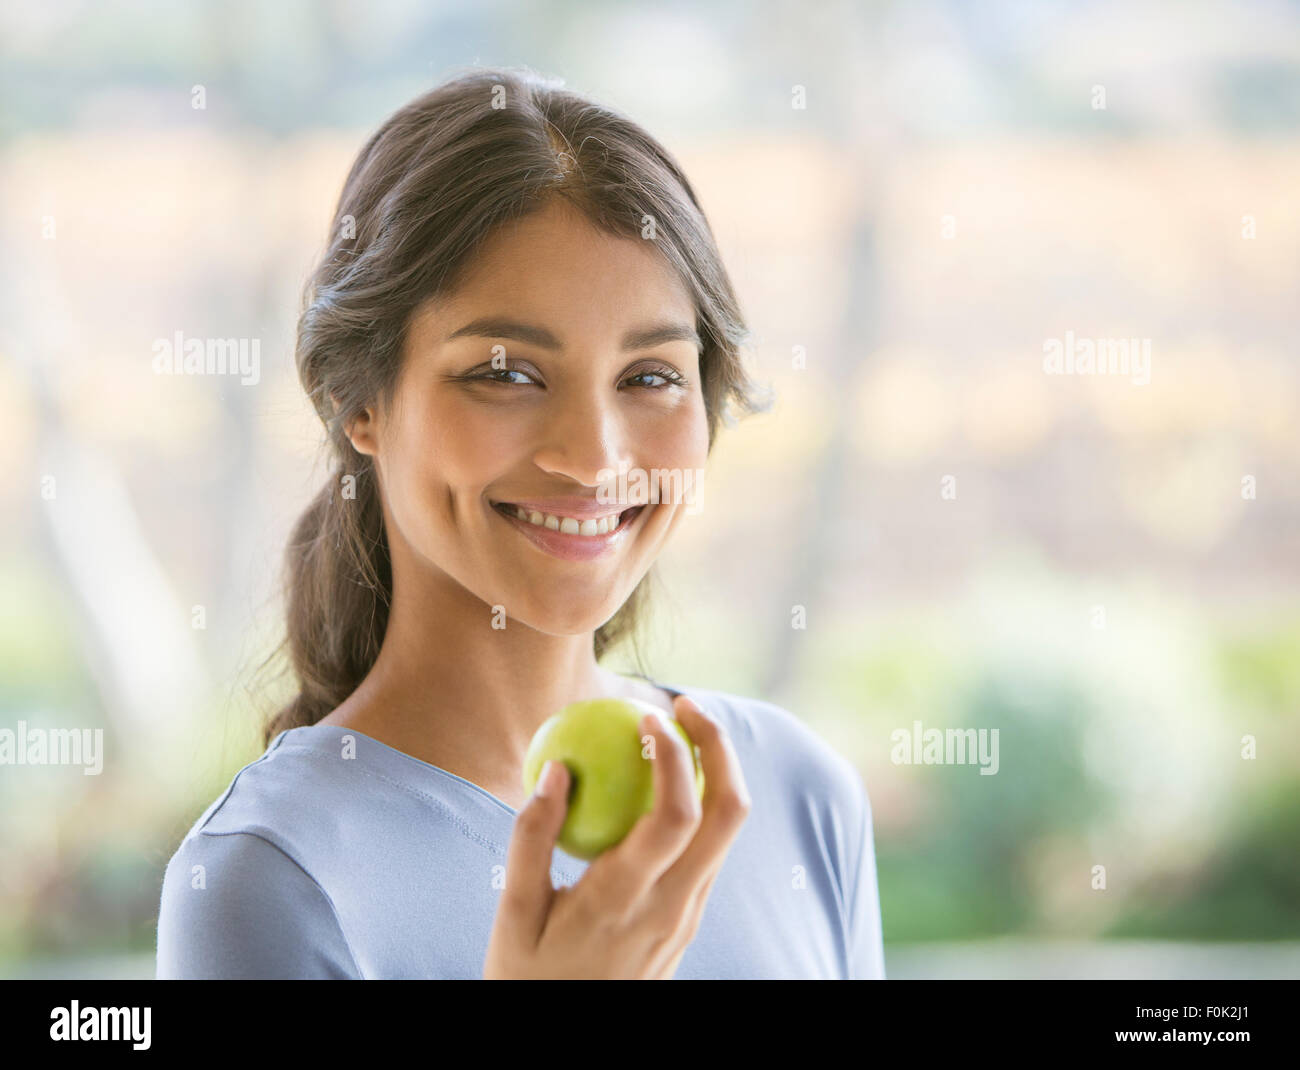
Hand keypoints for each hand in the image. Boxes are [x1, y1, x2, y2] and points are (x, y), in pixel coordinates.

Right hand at [483, 694, 750, 978]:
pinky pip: (709, 852)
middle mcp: (672, 907)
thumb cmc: (528, 976)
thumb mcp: (514, 913)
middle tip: (683, 705)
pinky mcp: (688, 923)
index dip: (677, 754)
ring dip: (715, 772)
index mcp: (626, 900)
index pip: (676, 814)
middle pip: (731, 813)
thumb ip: (533, 837)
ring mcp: (688, 918)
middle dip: (719, 746)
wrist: (563, 1043)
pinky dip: (699, 805)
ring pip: (729, 833)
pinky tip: (660, 784)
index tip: (648, 716)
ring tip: (673, 733)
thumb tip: (556, 767)